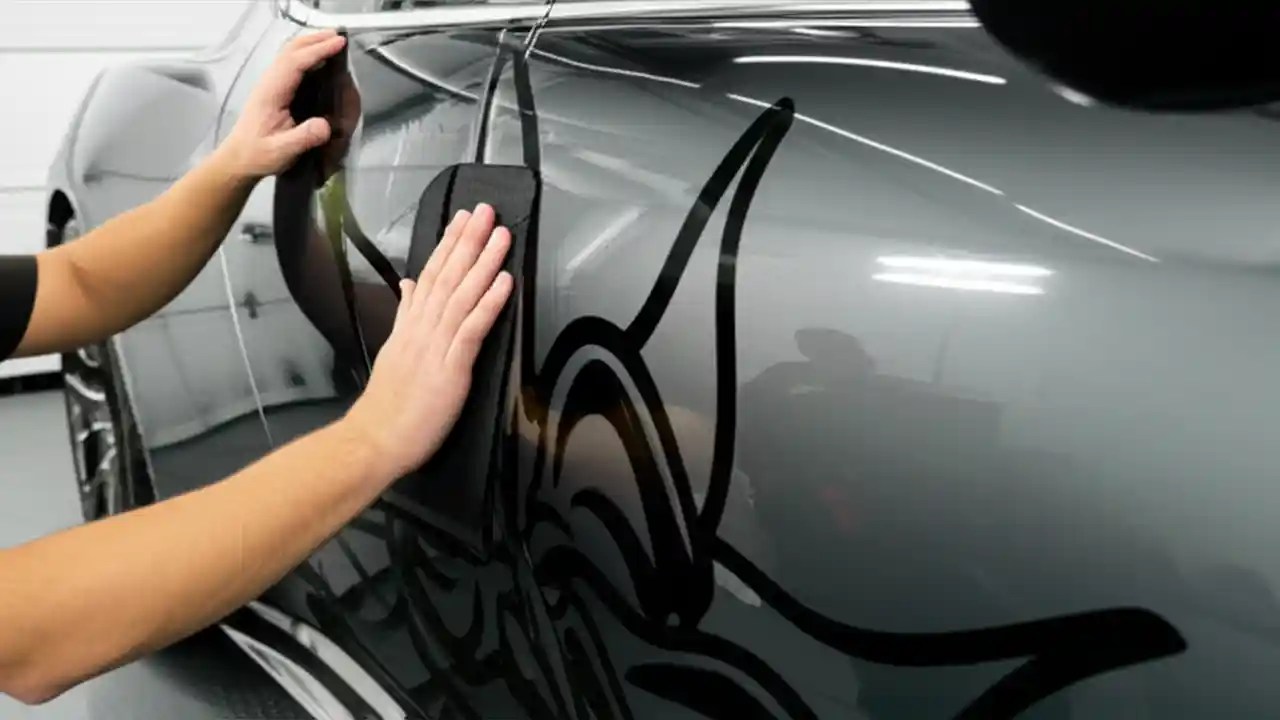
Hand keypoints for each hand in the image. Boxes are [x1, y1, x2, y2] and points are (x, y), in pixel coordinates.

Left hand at [216, 30, 347, 179]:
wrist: (238, 159)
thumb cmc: (259, 155)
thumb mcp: (282, 151)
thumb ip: (303, 138)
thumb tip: (326, 125)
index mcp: (271, 93)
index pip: (294, 63)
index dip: (317, 51)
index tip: (338, 44)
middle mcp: (269, 83)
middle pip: (290, 51)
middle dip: (314, 40)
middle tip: (339, 36)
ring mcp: (270, 84)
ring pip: (289, 54)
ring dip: (310, 44)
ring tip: (332, 41)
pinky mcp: (274, 89)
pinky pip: (290, 64)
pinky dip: (306, 54)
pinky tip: (319, 58)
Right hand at [343, 204, 514, 479]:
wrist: (374, 440)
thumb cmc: (388, 405)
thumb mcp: (394, 351)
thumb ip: (405, 316)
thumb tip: (408, 285)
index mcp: (410, 325)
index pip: (431, 274)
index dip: (449, 244)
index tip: (464, 217)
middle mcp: (422, 328)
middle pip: (447, 275)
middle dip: (469, 240)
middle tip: (487, 210)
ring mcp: (435, 346)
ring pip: (462, 295)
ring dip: (484, 262)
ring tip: (501, 235)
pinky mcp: (450, 368)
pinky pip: (472, 329)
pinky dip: (489, 303)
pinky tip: (504, 281)